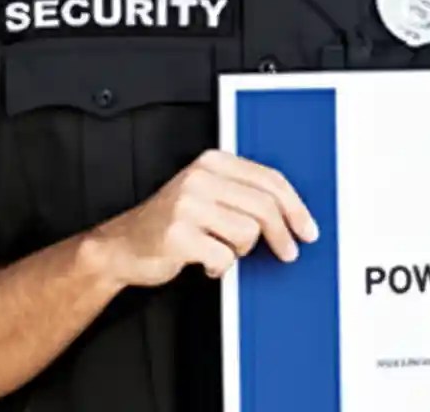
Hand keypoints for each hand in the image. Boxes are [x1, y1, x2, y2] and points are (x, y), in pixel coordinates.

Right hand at [90, 150, 318, 287]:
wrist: (122, 246)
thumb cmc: (172, 223)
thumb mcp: (207, 195)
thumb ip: (243, 194)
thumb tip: (293, 214)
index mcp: (212, 162)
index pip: (269, 180)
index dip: (295, 207)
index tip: (307, 229)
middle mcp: (199, 178)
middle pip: (264, 206)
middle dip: (282, 234)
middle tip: (289, 252)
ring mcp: (187, 206)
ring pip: (247, 233)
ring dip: (240, 251)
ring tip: (221, 250)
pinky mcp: (178, 235)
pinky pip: (223, 257)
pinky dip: (220, 267)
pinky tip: (204, 263)